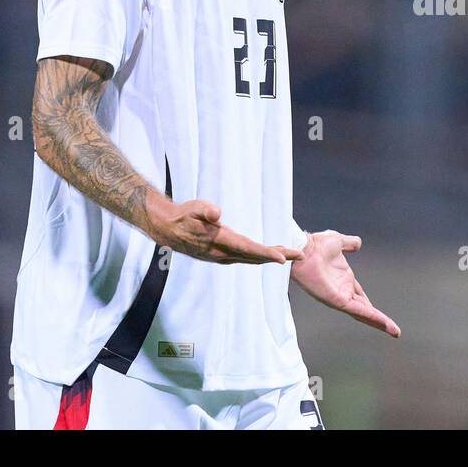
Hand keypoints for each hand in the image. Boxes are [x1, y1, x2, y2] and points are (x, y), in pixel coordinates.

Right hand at [147, 196, 302, 265]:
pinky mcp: (220, 256)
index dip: (266, 253)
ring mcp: (221, 256)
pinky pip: (245, 258)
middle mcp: (222, 253)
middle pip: (255, 257)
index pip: (247, 249)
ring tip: (290, 255)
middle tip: (300, 255)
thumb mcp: (193, 207)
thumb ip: (205, 210)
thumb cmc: (183, 215)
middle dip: (278, 256)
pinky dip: (259, 257)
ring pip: (251, 259)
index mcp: (219, 241)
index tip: (282, 257)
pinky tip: (267, 255)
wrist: (167, 228)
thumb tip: (216, 213)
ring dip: (270, 257)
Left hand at [290, 230, 400, 336]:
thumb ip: (349, 243)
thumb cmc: (315, 245)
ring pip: (364, 314)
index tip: (384, 319)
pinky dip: (371, 316)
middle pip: (365, 310)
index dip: (373, 309)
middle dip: (380, 321)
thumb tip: (358, 243)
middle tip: (395, 332)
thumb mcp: (339, 242)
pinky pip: (358, 311)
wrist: (304, 248)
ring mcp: (340, 298)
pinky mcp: (337, 301)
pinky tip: (383, 323)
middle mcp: (343, 292)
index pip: (362, 299)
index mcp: (345, 281)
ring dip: (379, 322)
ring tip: (394, 331)